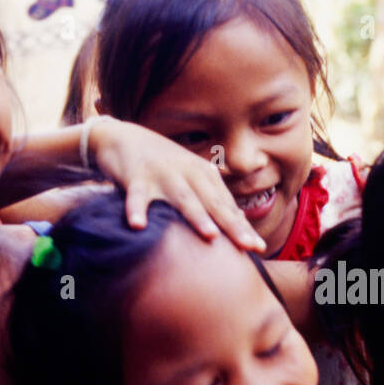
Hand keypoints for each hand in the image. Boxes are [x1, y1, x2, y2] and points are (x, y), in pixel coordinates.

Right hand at [87, 116, 264, 251]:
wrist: (125, 137)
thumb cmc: (163, 164)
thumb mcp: (191, 177)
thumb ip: (212, 197)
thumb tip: (239, 221)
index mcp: (204, 174)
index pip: (226, 205)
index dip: (243, 226)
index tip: (259, 247)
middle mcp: (188, 173)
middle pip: (213, 203)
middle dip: (232, 225)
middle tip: (248, 245)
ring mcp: (163, 174)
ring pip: (183, 198)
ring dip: (197, 216)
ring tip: (210, 236)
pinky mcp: (136, 177)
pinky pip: (137, 196)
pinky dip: (136, 209)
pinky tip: (138, 226)